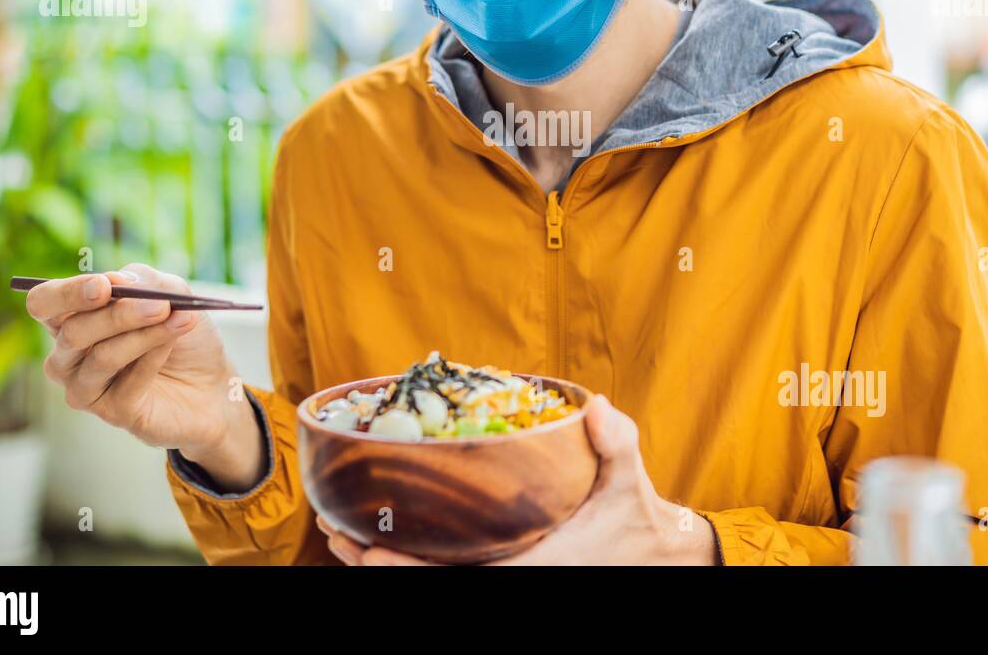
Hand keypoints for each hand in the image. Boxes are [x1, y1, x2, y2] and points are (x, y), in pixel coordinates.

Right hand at [31, 263, 264, 490]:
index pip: (44, 303)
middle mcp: (68, 355)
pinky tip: (173, 346)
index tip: (104, 286)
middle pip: (72, 331)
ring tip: (182, 319)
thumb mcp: (173, 296)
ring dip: (144, 335)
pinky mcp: (112, 412)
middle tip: (161, 304)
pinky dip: (155, 358)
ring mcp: (86, 388)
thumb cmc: (183, 337)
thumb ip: (145, 282)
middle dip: (119, 314)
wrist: (213, 384)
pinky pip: (128, 383)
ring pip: (102, 357)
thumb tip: (116, 278)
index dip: (68, 293)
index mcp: (71, 319)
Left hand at [318, 395, 718, 564]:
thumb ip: (616, 442)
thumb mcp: (630, 476)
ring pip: (433, 578)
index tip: (368, 550)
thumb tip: (595, 406)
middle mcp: (509, 575)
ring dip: (381, 564)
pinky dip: (408, 557)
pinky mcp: (501, 567)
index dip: (408, 569)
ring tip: (337, 535)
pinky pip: (446, 568)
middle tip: (334, 533)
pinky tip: (376, 536)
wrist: (653, 554)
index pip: (459, 576)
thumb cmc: (635, 516)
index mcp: (533, 566)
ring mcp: (502, 573)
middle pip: (431, 582)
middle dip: (376, 565)